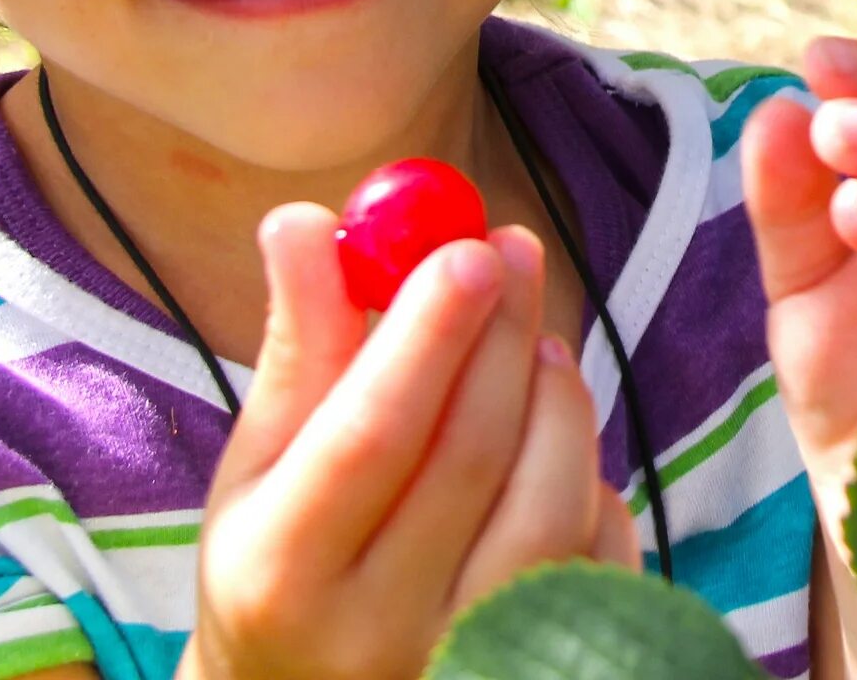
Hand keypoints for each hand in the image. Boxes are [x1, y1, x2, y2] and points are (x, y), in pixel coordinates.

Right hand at [177, 208, 636, 679]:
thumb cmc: (281, 570)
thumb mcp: (261, 471)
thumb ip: (298, 350)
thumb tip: (305, 222)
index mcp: (282, 573)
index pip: (370, 436)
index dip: (426, 334)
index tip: (467, 247)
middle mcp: (374, 633)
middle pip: (471, 457)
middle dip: (503, 335)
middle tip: (515, 247)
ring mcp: (464, 660)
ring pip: (551, 502)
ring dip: (556, 398)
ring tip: (537, 342)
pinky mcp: (536, 668)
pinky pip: (595, 552)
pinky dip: (586, 476)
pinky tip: (554, 439)